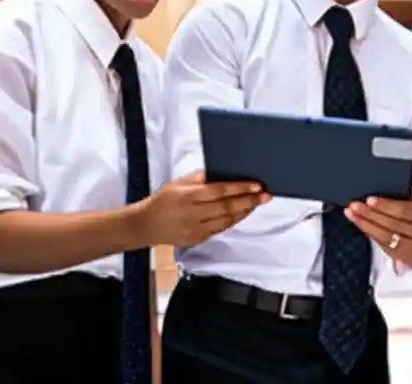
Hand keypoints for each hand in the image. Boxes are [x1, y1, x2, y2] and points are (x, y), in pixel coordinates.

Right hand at [133, 171, 269, 247]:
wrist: (145, 225)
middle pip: (227, 207)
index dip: (240, 188)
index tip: (257, 185)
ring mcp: (196, 229)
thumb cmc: (163, 200)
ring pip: (226, 220)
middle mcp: (193, 213)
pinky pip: (220, 229)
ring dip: (244, 211)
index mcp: (189, 196)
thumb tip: (221, 171)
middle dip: (249, 201)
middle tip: (266, 195)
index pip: (220, 191)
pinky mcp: (197, 239)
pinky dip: (233, 221)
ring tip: (257, 203)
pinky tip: (243, 213)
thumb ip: (199, 178)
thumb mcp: (177, 183)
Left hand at [344, 185, 411, 268]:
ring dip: (365, 223)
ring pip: (385, 235)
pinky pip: (381, 243)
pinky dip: (368, 231)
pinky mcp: (400, 255)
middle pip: (394, 223)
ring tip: (351, 212)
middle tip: (355, 205)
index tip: (370, 199)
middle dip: (372, 214)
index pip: (406, 210)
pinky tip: (357, 221)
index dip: (387, 205)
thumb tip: (411, 174)